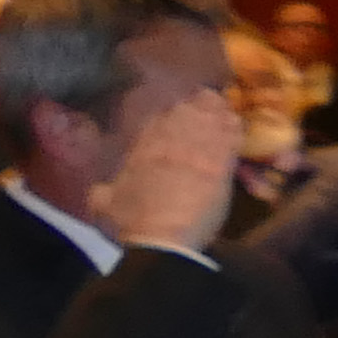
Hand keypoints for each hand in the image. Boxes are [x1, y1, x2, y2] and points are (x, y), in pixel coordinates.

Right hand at [96, 82, 242, 248]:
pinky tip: (236, 121)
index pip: (157, 119)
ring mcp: (198, 148)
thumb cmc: (129, 220)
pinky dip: (233, 127)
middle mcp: (170, 141)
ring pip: (210, 116)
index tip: (176, 112)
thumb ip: (105, 189)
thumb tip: (101, 189)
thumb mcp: (104, 200)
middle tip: (203, 103)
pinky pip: (231, 135)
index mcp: (142, 148)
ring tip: (220, 106)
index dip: (169, 114)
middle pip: (185, 111)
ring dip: (215, 110)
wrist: (160, 235)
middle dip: (194, 106)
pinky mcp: (221, 162)